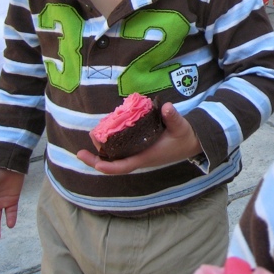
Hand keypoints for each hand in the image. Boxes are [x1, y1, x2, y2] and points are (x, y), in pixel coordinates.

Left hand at [77, 103, 202, 174]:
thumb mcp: (181, 126)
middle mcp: (140, 158)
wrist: (192, 143)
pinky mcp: (140, 150)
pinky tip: (105, 136)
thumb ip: (173, 117)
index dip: (108, 166)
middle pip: (114, 165)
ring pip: (116, 159)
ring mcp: (139, 155)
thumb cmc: (185, 137)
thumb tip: (166, 106)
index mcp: (147, 156)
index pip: (124, 166)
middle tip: (80, 151)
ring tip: (90, 139)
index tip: (95, 163)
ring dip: (101, 153)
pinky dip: (110, 147)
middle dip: (96, 160)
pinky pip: (121, 153)